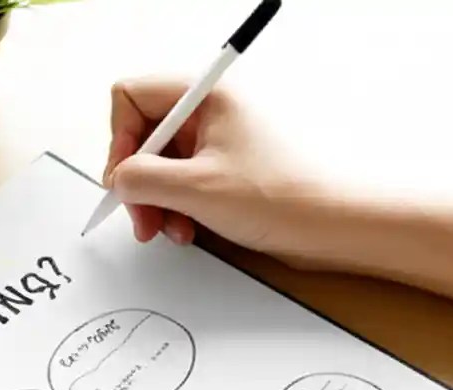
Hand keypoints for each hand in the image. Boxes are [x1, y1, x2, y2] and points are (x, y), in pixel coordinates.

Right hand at [103, 78, 331, 269]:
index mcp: (206, 96)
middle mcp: (209, 112)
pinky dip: (175, 208)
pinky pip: (180, 183)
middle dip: (137, 181)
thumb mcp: (195, 189)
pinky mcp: (224, 170)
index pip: (132, 97)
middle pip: (143, 136)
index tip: (127, 177)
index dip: (120, 140)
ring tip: (170, 229)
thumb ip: (141, 179)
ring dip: (156, 201)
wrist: (334, 226)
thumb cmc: (282, 197)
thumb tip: (118, 181)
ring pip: (159, 165)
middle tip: (142, 217)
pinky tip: (187, 229)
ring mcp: (217, 142)